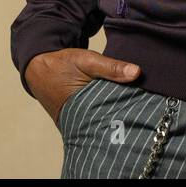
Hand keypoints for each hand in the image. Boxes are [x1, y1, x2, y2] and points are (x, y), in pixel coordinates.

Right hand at [23, 48, 141, 130]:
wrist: (38, 66)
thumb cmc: (62, 64)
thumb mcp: (87, 61)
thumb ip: (111, 67)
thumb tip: (137, 72)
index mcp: (82, 112)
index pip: (112, 122)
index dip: (129, 118)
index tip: (147, 113)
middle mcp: (79, 122)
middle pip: (109, 125)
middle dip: (125, 120)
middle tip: (145, 114)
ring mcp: (77, 123)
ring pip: (103, 122)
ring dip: (116, 116)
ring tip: (137, 112)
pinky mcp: (77, 119)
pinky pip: (96, 118)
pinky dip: (106, 113)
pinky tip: (121, 107)